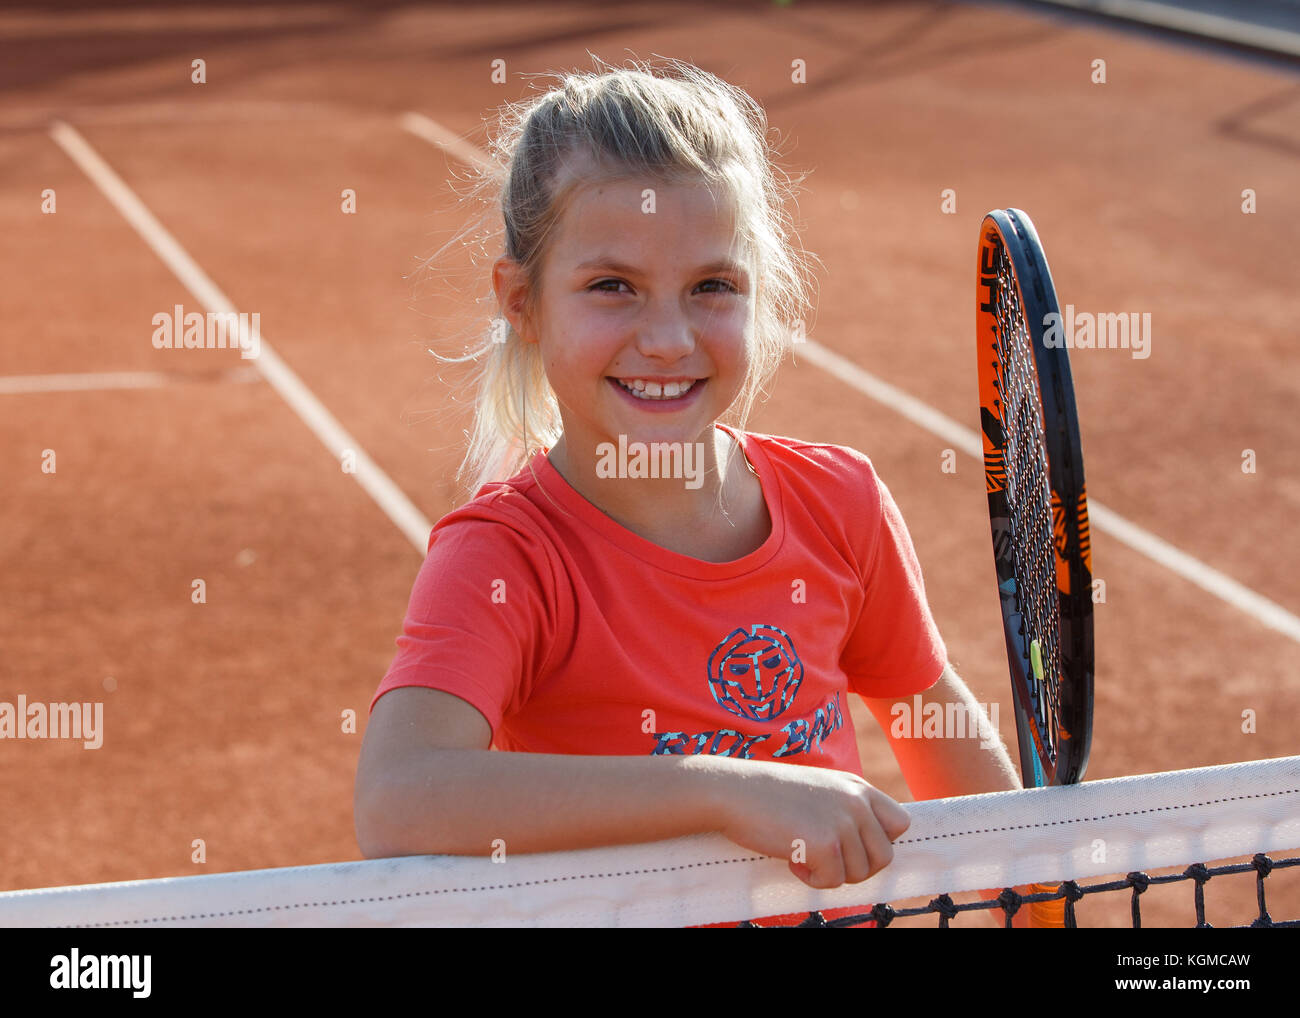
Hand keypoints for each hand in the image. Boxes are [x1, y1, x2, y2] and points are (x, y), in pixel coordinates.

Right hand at [720, 761, 910, 889]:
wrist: (731, 791)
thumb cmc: (766, 793)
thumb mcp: (817, 789)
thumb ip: (844, 808)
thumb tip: (863, 848)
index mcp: (856, 786)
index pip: (900, 822)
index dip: (879, 841)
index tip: (851, 845)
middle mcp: (855, 802)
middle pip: (884, 855)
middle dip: (856, 866)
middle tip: (824, 859)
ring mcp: (842, 822)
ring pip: (860, 872)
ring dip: (832, 873)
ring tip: (802, 855)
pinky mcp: (824, 844)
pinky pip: (833, 881)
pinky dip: (812, 879)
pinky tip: (791, 859)